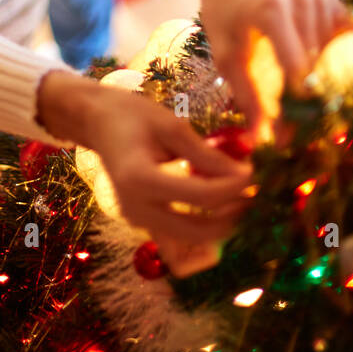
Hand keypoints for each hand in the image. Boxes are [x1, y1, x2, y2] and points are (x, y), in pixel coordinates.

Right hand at [36, 70, 252, 272]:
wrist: (96, 122)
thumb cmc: (132, 115)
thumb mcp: (171, 126)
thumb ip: (206, 154)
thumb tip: (244, 175)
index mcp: (141, 180)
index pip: (202, 196)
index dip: (235, 187)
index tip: (256, 172)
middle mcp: (136, 209)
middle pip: (199, 230)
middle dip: (232, 215)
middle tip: (255, 193)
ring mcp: (137, 219)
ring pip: (191, 237)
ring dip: (221, 221)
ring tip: (242, 196)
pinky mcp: (141, 221)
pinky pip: (180, 229)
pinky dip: (204, 219)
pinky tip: (220, 198)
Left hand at [199, 0, 352, 133]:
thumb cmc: (226, 18)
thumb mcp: (225, 54)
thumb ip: (246, 95)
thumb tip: (262, 140)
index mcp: (272, 12)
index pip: (297, 69)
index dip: (296, 108)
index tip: (289, 139)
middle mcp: (303, 3)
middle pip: (319, 67)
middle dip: (310, 106)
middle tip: (300, 136)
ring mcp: (322, 2)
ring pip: (337, 61)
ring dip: (326, 90)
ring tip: (311, 115)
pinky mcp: (334, 6)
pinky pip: (348, 45)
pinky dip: (342, 68)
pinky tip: (333, 86)